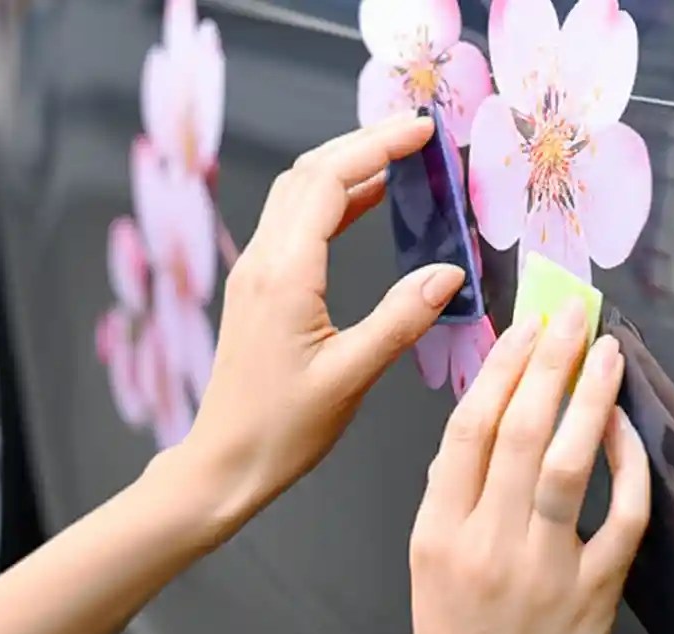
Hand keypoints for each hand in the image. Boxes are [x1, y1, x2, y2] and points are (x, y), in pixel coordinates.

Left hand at [182, 114, 463, 537]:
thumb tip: (448, 273)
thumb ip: (401, 319)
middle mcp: (263, 262)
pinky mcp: (261, 288)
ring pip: (299, 193)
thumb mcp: (352, 376)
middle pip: (309, 173)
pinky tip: (368, 203)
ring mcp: (257, 272)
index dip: (376, 146)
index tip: (422, 130)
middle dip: (363, 142)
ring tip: (400, 157)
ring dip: (347, 165)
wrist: (225, 462)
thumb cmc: (282, 429)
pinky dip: (335, 198)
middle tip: (417, 132)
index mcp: (285, 274)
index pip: (328, 181)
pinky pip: (297, 222)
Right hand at [409, 301, 650, 633]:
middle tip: (569, 320)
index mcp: (437, 533)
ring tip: (606, 355)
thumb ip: (448, 496)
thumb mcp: (426, 568)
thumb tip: (479, 421)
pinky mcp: (592, 594)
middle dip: (548, 362)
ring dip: (590, 399)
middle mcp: (486, 545)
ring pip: (567, 462)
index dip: (500, 368)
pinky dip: (628, 467)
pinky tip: (630, 433)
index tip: (524, 330)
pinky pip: (620, 516)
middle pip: (517, 430)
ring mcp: (542, 570)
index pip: (467, 429)